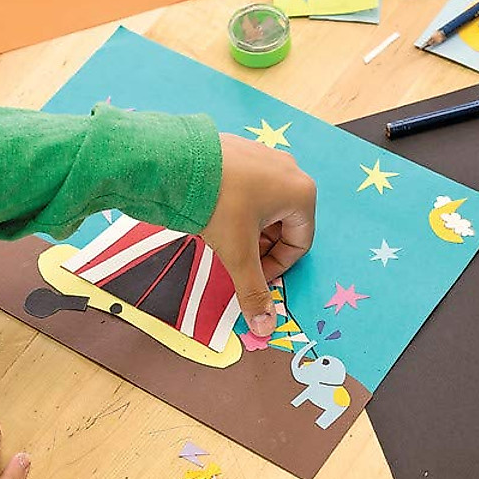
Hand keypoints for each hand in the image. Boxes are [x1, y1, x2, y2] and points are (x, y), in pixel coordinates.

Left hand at [201, 133, 315, 336]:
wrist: (177, 162)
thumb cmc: (217, 204)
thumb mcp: (237, 252)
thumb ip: (253, 290)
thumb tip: (265, 327)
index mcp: (301, 194)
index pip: (300, 244)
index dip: (277, 266)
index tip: (253, 274)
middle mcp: (291, 171)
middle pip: (285, 224)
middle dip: (263, 247)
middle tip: (237, 257)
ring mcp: (267, 156)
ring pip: (267, 205)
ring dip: (251, 227)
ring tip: (224, 235)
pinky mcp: (244, 150)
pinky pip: (251, 185)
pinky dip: (239, 205)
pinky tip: (216, 212)